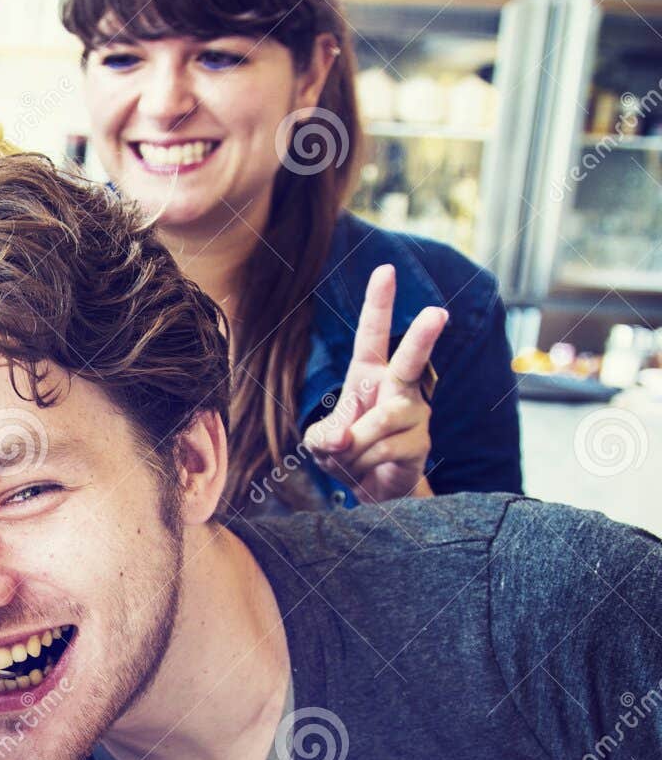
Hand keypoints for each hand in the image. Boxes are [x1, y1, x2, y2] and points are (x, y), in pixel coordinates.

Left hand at [303, 264, 445, 504]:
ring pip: (381, 422)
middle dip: (423, 336)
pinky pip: (386, 449)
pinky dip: (364, 463)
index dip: (379, 303)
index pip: (373, 334)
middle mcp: (398, 387)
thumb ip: (323, 437)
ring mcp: (414, 414)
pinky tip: (368, 467)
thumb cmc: (346, 452)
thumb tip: (343, 439)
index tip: (385, 270)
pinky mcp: (421, 443)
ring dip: (354, 446)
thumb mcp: (321, 442)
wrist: (371, 489)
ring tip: (350, 457)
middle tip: (438, 313)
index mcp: (369, 374)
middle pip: (412, 359)